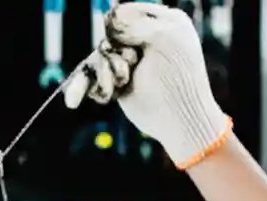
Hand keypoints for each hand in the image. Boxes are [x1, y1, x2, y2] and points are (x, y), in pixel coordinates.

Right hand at [63, 3, 230, 167]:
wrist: (178, 120)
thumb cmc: (177, 78)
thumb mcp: (161, 38)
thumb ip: (131, 24)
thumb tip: (108, 21)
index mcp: (162, 23)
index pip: (123, 13)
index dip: (120, 28)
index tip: (134, 45)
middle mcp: (144, 40)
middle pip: (107, 38)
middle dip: (112, 55)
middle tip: (132, 65)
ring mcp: (128, 63)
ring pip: (96, 59)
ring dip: (104, 74)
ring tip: (120, 86)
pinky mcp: (115, 83)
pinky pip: (88, 78)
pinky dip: (90, 87)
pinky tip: (96, 97)